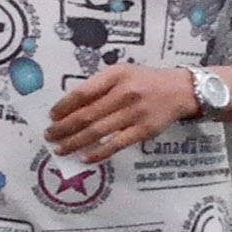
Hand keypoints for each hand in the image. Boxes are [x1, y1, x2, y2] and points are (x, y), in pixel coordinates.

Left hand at [47, 64, 203, 158]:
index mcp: (116, 76)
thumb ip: (99, 87)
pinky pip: (117, 144)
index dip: (63, 106)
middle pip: (87, 114)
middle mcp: (125, 93)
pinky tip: (84, 157)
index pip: (82, 93)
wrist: (182, 90)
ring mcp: (135, 113)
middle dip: (64, 127)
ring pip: (98, 131)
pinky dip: (99, 152)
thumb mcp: (122, 74)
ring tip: (60, 148)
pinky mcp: (145, 130)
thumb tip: (69, 108)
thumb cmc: (145, 81)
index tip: (51, 116)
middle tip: (49, 135)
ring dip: (75, 142)